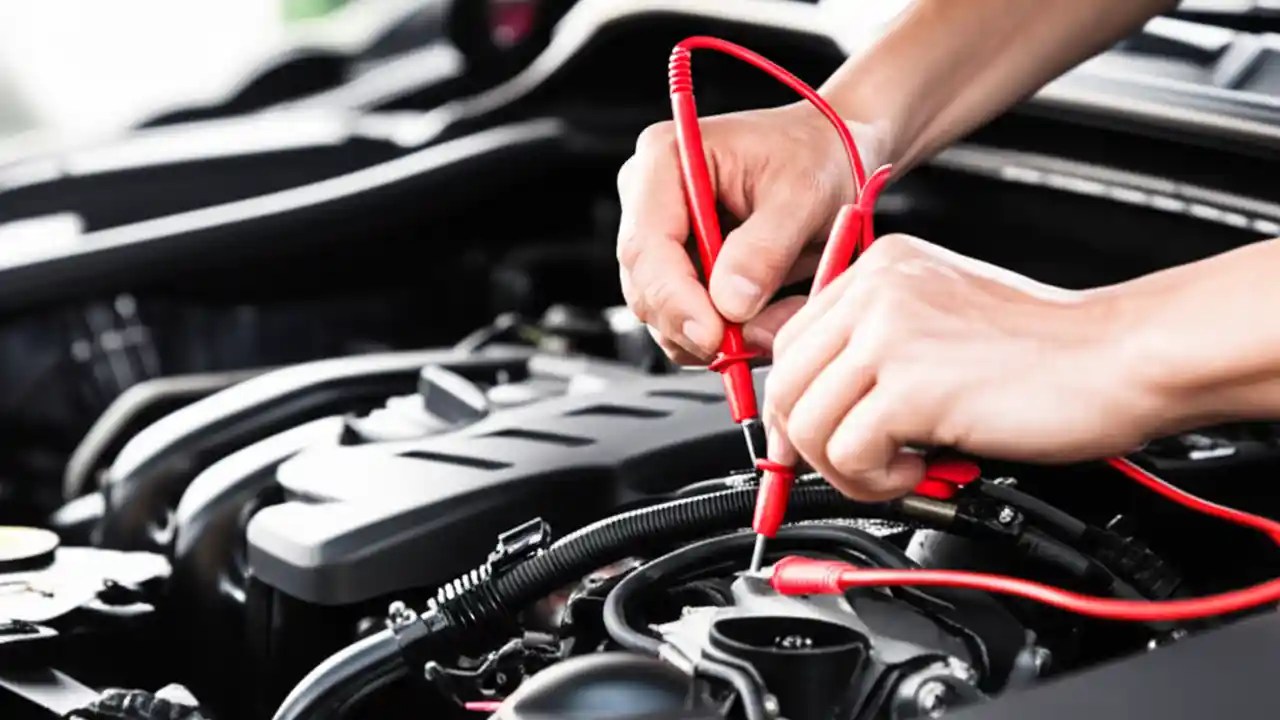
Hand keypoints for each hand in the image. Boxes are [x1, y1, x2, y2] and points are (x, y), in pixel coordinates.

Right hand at [616, 103, 886, 362]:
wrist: (831, 157)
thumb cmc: (816, 156)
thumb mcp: (803, 195)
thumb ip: (764, 250)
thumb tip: (730, 305)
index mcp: (665, 160)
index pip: (647, 245)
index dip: (674, 298)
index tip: (713, 335)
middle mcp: (648, 200)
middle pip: (646, 287)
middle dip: (698, 324)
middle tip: (758, 337)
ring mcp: (659, 239)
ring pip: (663, 314)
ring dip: (718, 335)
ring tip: (780, 317)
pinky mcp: (677, 272)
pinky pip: (685, 323)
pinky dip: (725, 337)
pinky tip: (766, 318)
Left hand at [762, 234, 1160, 500]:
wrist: (1118, 356)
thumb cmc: (1045, 350)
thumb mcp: (940, 323)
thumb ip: (876, 348)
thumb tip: (811, 406)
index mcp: (881, 269)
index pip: (792, 339)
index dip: (795, 402)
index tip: (810, 441)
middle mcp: (877, 291)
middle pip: (786, 383)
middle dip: (808, 444)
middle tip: (856, 467)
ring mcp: (890, 334)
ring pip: (805, 423)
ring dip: (843, 469)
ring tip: (896, 472)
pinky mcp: (912, 386)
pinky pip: (847, 452)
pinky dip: (875, 481)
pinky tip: (919, 472)